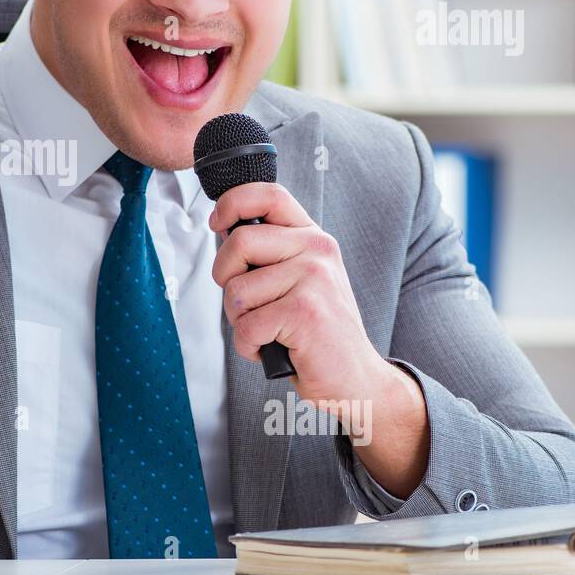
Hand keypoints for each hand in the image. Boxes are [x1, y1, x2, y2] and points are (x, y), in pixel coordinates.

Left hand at [207, 182, 429, 498]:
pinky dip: (249, 347)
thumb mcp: (300, 280)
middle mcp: (317, 250)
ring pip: (236, 290)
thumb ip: (270, 253)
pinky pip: (246, 326)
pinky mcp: (305, 312)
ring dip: (241, 321)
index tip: (217, 223)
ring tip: (270, 331)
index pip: (268, 194)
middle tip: (249, 306)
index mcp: (312, 238)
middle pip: (238, 242)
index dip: (232, 203)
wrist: (356, 379)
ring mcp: (313, 279)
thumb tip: (223, 229)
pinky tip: (275, 349)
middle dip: (226, 280)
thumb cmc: (316, 333)